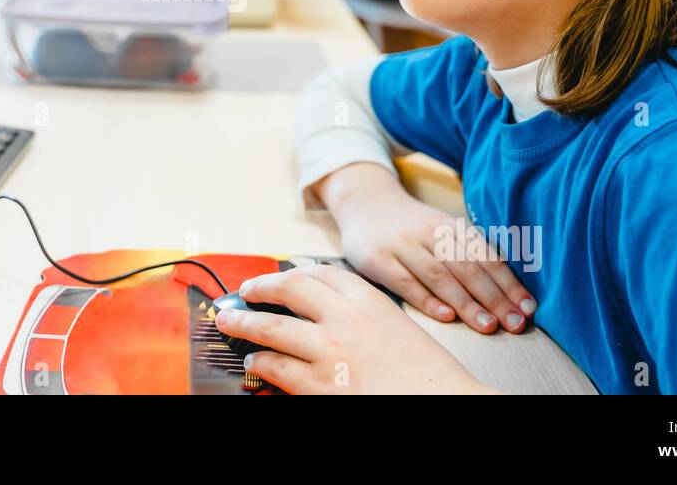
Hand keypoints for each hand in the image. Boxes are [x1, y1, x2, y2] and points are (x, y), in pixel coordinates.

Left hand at [214, 264, 500, 393]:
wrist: (444, 403)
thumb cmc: (426, 373)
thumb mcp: (396, 326)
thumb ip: (363, 312)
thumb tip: (325, 307)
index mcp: (368, 299)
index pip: (320, 273)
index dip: (292, 273)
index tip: (278, 278)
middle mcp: (344, 318)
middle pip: (289, 289)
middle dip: (260, 287)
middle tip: (244, 291)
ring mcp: (328, 351)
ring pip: (271, 328)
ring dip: (245, 324)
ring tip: (232, 324)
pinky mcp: (319, 385)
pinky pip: (275, 367)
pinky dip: (260, 363)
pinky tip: (255, 363)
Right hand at [317, 166, 536, 333]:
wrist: (365, 203)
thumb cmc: (412, 226)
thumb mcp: (442, 229)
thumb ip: (469, 254)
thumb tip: (509, 291)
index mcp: (451, 227)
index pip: (486, 256)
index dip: (509, 283)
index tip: (528, 308)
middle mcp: (430, 234)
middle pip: (467, 268)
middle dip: (494, 297)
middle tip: (515, 323)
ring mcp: (404, 246)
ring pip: (440, 276)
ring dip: (466, 303)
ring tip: (488, 325)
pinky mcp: (380, 260)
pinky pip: (406, 282)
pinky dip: (427, 300)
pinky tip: (446, 316)